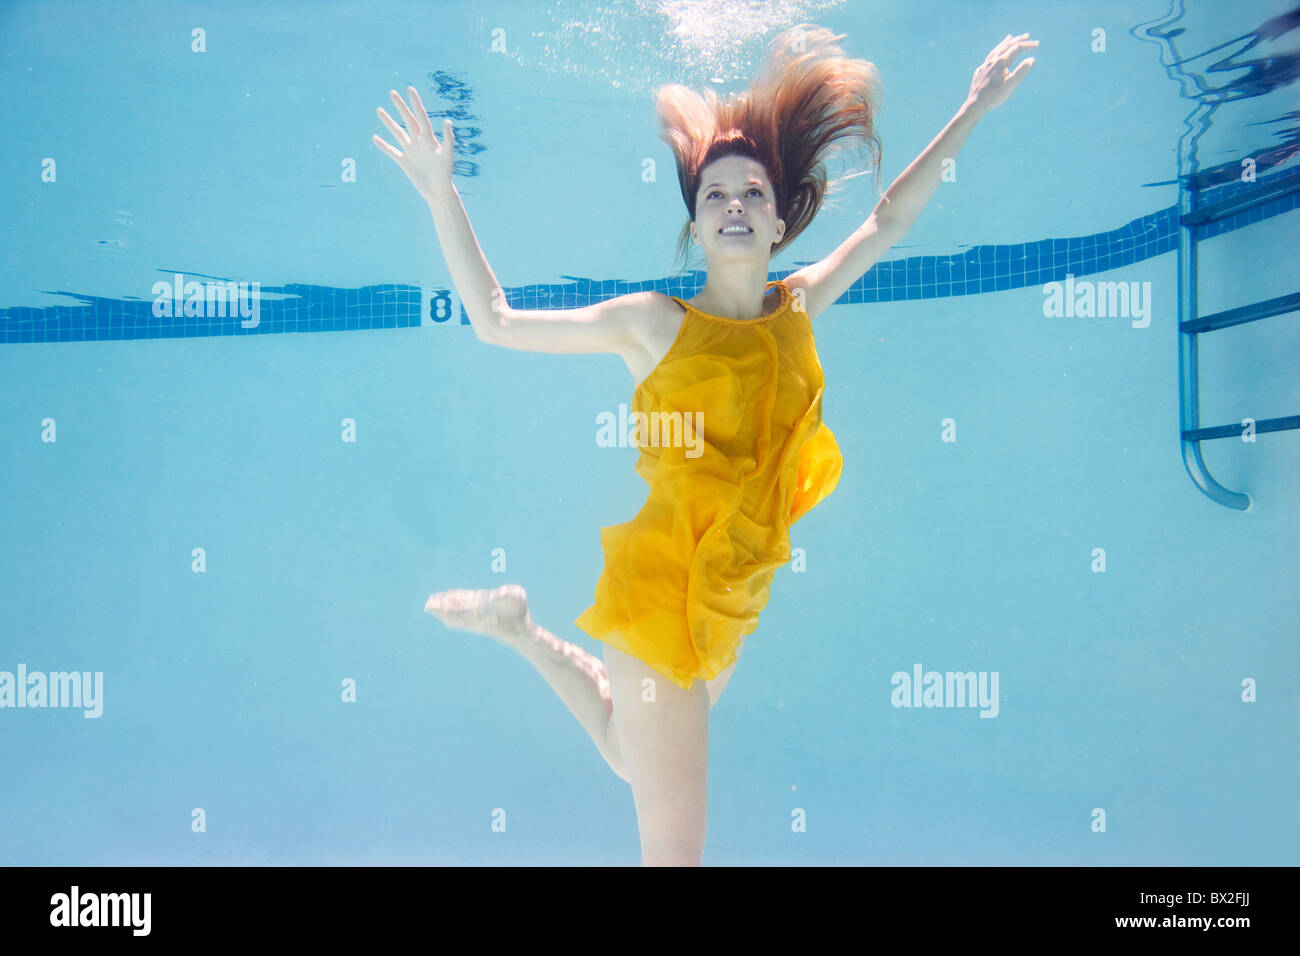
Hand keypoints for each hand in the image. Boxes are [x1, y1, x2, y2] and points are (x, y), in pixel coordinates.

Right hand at [373, 86, 454, 202]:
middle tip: (392, 93)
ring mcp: (411, 151)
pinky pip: (392, 152)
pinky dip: (383, 146)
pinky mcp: (404, 162)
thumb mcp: (447, 155)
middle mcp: (419, 142)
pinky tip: (374, 138)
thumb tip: (448, 120)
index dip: (416, 103)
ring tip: (379, 110)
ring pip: (398, 133)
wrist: (438, 191)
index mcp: (429, 139)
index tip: (410, 89)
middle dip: (400, 107)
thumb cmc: (445, 174)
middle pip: (408, 120)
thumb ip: (448, 138)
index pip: (421, 116)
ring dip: (389, 122)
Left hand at [966, 33, 1035, 115]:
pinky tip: (994, 55)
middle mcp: (992, 61)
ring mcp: (984, 66)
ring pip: (996, 50)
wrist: (974, 105)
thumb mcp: (1010, 86)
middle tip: (1027, 36)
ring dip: (1004, 43)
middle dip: (1018, 40)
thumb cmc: (993, 97)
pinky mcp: (979, 72)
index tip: (1037, 45)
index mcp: (1001, 63)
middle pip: (1006, 46)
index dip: (1027, 45)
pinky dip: (994, 52)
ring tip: (1009, 37)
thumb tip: (1032, 60)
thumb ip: (1021, 72)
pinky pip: (988, 58)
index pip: (1016, 48)